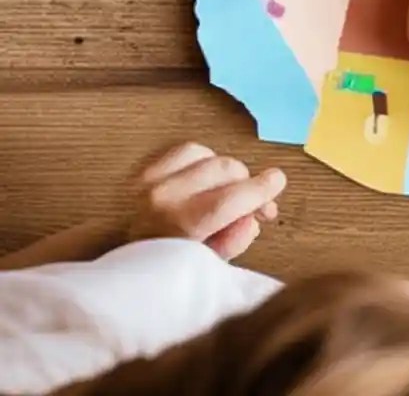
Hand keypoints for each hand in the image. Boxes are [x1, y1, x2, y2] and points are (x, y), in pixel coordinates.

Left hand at [127, 143, 285, 259]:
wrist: (121, 261)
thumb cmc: (162, 266)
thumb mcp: (207, 266)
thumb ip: (234, 240)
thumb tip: (252, 217)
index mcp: (178, 224)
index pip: (232, 197)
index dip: (261, 188)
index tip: (277, 181)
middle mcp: (162, 195)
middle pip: (226, 169)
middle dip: (247, 182)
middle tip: (254, 202)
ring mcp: (150, 178)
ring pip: (208, 155)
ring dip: (224, 171)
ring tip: (226, 191)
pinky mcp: (143, 169)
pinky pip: (187, 151)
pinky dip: (204, 161)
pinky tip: (206, 179)